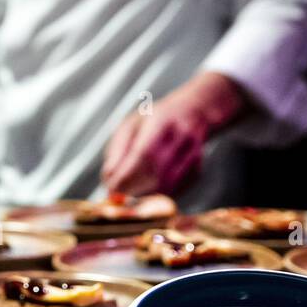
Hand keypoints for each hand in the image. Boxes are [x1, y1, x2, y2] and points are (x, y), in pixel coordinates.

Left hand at [102, 72, 244, 195]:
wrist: (194, 112)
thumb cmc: (155, 119)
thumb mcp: (131, 124)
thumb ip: (118, 149)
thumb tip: (108, 176)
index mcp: (162, 121)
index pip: (144, 153)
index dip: (126, 174)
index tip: (111, 187)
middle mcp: (182, 137)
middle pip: (156, 173)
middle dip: (132, 188)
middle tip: (116, 194)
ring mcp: (194, 155)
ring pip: (165, 185)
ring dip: (143, 194)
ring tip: (128, 191)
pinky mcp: (197, 171)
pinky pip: (174, 191)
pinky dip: (155, 195)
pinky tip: (145, 189)